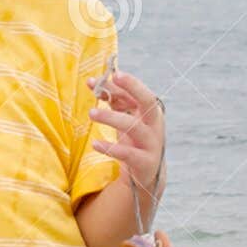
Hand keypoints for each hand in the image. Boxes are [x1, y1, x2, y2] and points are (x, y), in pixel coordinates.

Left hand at [85, 68, 165, 213]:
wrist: (146, 172)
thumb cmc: (133, 139)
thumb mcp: (126, 118)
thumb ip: (114, 100)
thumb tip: (94, 82)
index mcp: (151, 111)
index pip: (140, 92)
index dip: (126, 83)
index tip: (111, 74)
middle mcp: (155, 124)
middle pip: (148, 102)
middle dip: (132, 88)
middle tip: (111, 81)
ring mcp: (152, 143)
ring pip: (133, 126)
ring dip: (111, 117)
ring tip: (91, 113)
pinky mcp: (145, 162)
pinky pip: (127, 153)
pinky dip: (111, 148)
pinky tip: (95, 144)